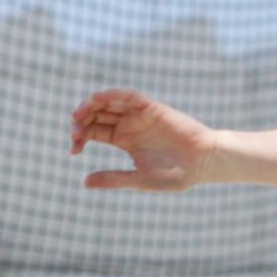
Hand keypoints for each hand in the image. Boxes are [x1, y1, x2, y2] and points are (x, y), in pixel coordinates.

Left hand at [70, 89, 216, 191]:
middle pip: (96, 114)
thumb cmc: (175, 175)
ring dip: (91, 105)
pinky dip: (114, 94)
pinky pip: (130, 96)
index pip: (93, 131)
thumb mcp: (138, 178)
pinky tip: (99, 97)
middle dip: (80, 120)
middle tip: (75, 133)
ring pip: (109, 102)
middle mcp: (129, 124)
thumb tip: (84, 182)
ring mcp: (139, 115)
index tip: (73, 150)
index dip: (79, 137)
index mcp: (123, 140)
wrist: (203, 165)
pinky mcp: (152, 108)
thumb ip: (112, 178)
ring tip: (79, 115)